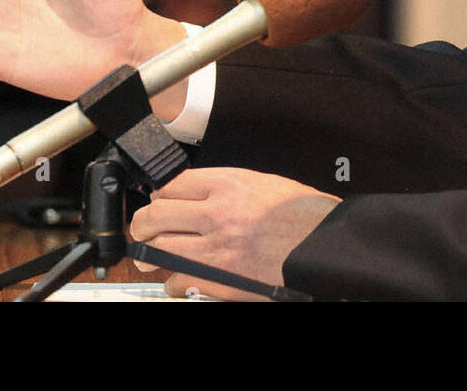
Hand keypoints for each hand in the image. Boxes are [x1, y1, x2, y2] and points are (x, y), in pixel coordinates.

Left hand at [128, 168, 340, 300]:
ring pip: (158, 248)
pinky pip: (175, 281)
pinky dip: (174, 282)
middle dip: (143, 224)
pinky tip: (183, 279)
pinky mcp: (216, 280)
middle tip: (145, 229)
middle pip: (155, 215)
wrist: (323, 246)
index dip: (160, 194)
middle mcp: (215, 213)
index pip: (171, 184)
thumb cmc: (302, 214)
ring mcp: (214, 248)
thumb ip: (227, 188)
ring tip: (156, 255)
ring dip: (153, 253)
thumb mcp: (264, 183)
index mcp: (228, 184)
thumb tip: (196, 196)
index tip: (160, 201)